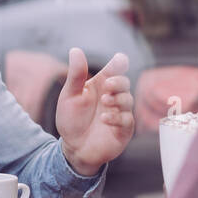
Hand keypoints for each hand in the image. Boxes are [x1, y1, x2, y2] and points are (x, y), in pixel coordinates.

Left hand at [54, 50, 134, 175]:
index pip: (115, 69)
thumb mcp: (69, 96)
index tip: (120, 60)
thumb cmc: (71, 120)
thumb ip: (76, 75)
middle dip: (118, 82)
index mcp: (101, 85)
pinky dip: (117, 118)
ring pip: (128, 100)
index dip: (119, 63)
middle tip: (107, 86)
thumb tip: (75, 50)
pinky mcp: (123, 129)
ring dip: (118, 100)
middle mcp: (113, 97)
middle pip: (124, 83)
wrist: (73, 147)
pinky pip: (127, 120)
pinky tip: (104, 118)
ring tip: (104, 103)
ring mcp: (120, 113)